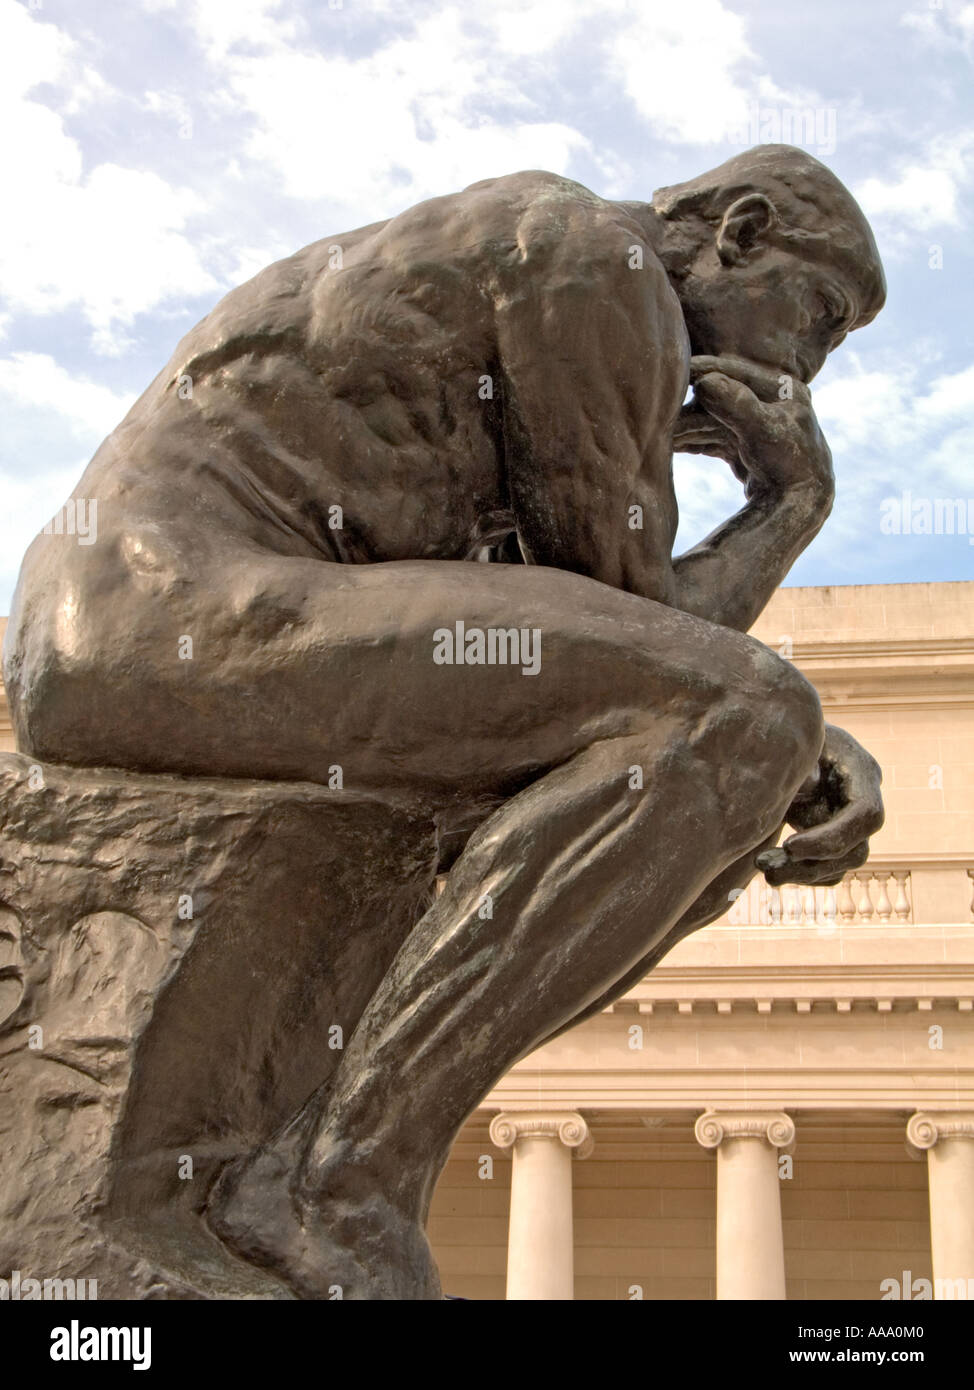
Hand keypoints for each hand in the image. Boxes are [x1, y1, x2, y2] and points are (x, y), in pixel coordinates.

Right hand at [674, 355, 833, 505]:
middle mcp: (771, 403)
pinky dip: (693, 442)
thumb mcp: (764, 430)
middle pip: (720, 401)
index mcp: (782, 388)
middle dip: (688, 409)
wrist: (801, 506)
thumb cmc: (790, 463)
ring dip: (685, 428)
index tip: (675, 369)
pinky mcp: (746, 448)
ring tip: (657, 433)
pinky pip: (714, 439)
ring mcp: (757, 427)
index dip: (704, 370)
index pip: (735, 373)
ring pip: (713, 422)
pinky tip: (670, 445)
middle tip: (658, 411)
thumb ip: (737, 404)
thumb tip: (705, 383)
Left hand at [756, 725, 883, 887]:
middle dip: (811, 863)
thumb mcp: (788, 740)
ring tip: (764, 869)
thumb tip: (811, 785)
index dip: (832, 837)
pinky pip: (829, 870)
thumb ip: (799, 764)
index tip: (789, 846)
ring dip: (802, 873)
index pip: (865, 814)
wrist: (774, 737)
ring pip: (842, 865)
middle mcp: (863, 797)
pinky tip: (772, 869)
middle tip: (764, 864)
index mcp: (860, 768)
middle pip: (856, 849)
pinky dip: (802, 874)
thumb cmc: (780, 732)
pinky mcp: (836, 836)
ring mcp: (851, 820)